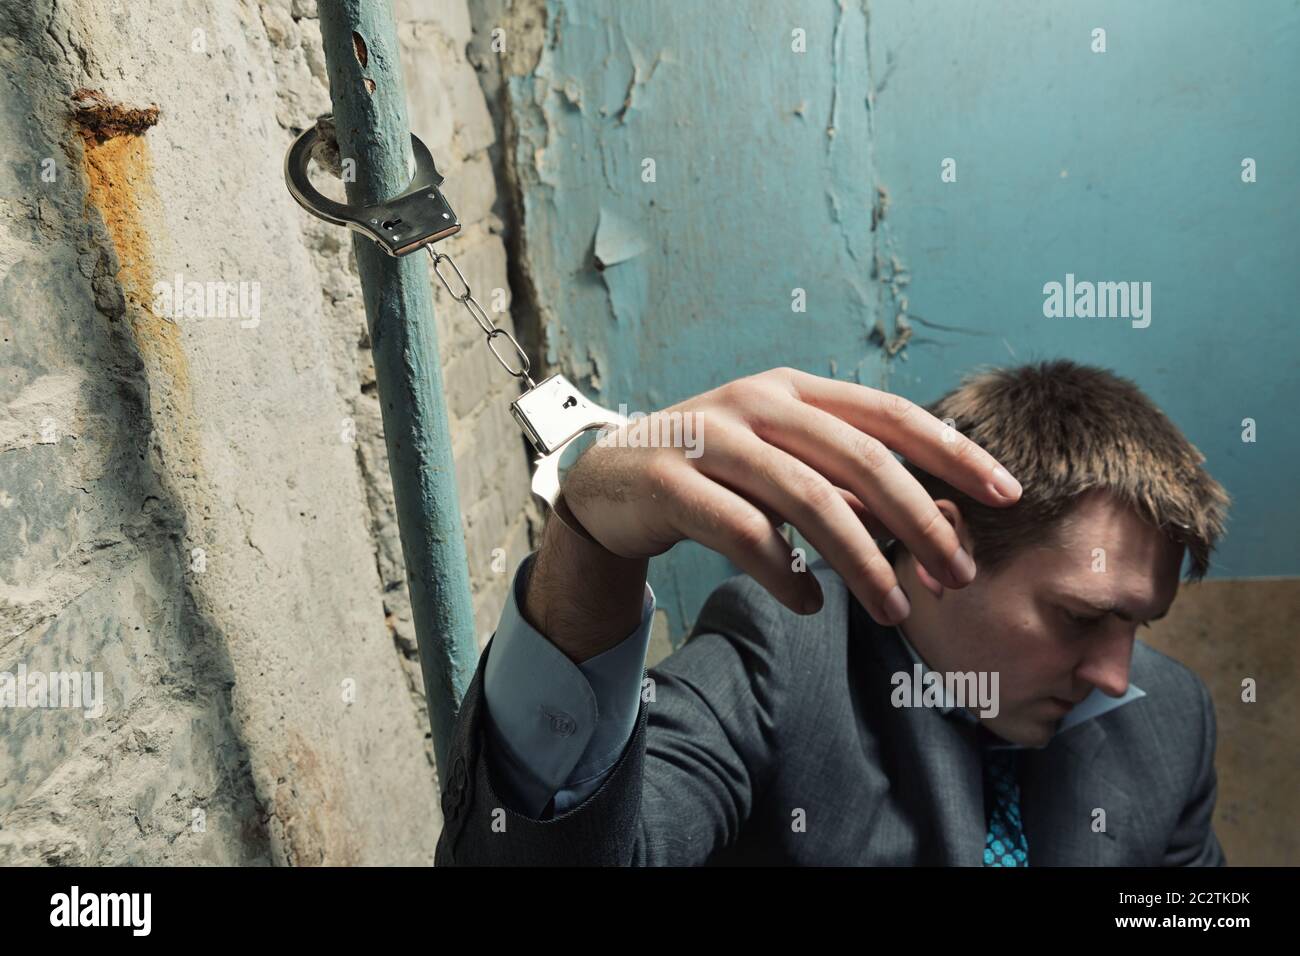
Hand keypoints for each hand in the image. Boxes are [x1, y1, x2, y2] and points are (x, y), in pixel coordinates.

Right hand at [558, 367, 1021, 625]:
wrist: (610, 483)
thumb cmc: (717, 476)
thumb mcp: (790, 473)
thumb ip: (854, 492)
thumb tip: (940, 528)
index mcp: (796, 390)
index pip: (889, 414)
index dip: (952, 452)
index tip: (1005, 494)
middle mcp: (758, 403)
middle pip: (859, 458)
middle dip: (919, 520)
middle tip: (959, 575)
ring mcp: (712, 438)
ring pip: (807, 499)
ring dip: (861, 561)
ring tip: (894, 611)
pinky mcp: (671, 481)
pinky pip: (743, 532)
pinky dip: (783, 572)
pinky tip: (807, 602)